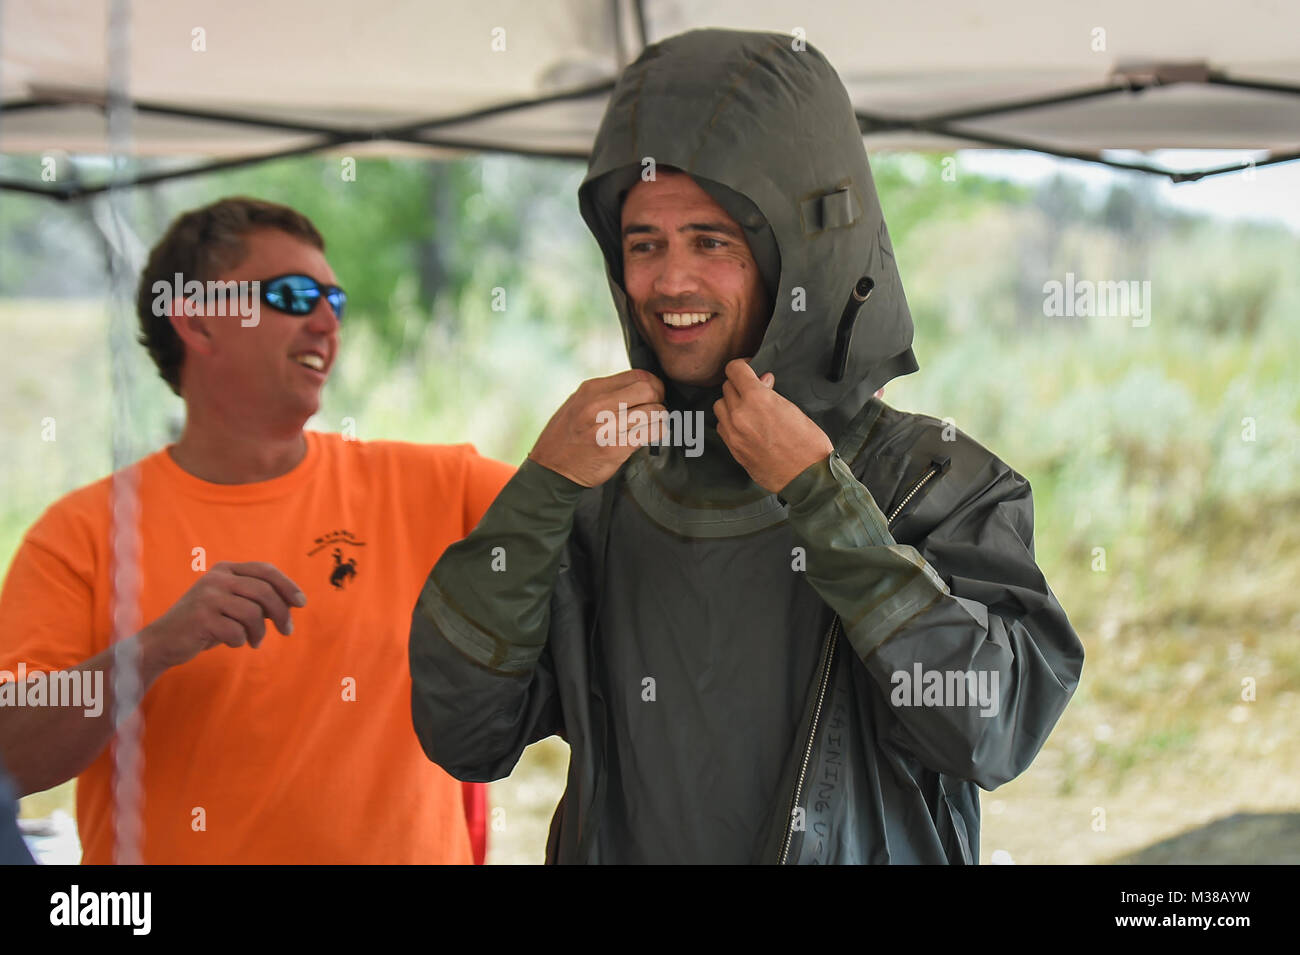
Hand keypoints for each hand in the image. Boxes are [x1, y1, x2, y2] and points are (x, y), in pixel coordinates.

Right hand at [139, 561, 305, 673]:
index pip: (265, 570)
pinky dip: (240, 641)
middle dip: (282, 613)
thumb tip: (295, 601)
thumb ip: (257, 598)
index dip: (287, 585)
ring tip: (254, 641)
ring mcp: (207, 597)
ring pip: (253, 613)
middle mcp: (216, 578)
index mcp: (225, 569)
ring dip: (259, 632)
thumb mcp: (232, 604)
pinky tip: (233, 643)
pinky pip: (237, 632)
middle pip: (264, 592)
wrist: (164, 641)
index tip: (302, 603)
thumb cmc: (206, 623)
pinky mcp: (201, 618)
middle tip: (287, 630)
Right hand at [528, 369, 666, 486]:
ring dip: (660, 419)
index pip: (638, 375)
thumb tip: (639, 386)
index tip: (653, 396)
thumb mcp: (579, 403)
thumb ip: (605, 393)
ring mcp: (606, 426)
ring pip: (654, 411)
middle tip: (656, 410)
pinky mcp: (614, 448)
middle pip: (648, 389)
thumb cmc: (567, 436)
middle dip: (659, 399)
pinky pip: (651, 433)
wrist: (551, 470)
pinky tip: (650, 437)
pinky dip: (657, 433)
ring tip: (653, 425)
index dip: (653, 384)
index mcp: (591, 389)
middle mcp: (598, 405)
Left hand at [714, 359, 833, 493]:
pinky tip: (744, 425)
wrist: (806, 477)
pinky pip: (721, 427)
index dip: (742, 365)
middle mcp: (740, 414)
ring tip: (747, 407)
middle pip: (726, 387)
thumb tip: (763, 381)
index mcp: (757, 399)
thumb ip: (772, 393)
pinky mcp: (733, 449)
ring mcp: (733, 433)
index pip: (734, 370)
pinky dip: (728, 422)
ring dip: (730, 403)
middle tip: (753, 389)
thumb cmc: (808, 444)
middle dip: (739, 385)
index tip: (749, 369)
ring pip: (719, 406)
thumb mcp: (793, 409)